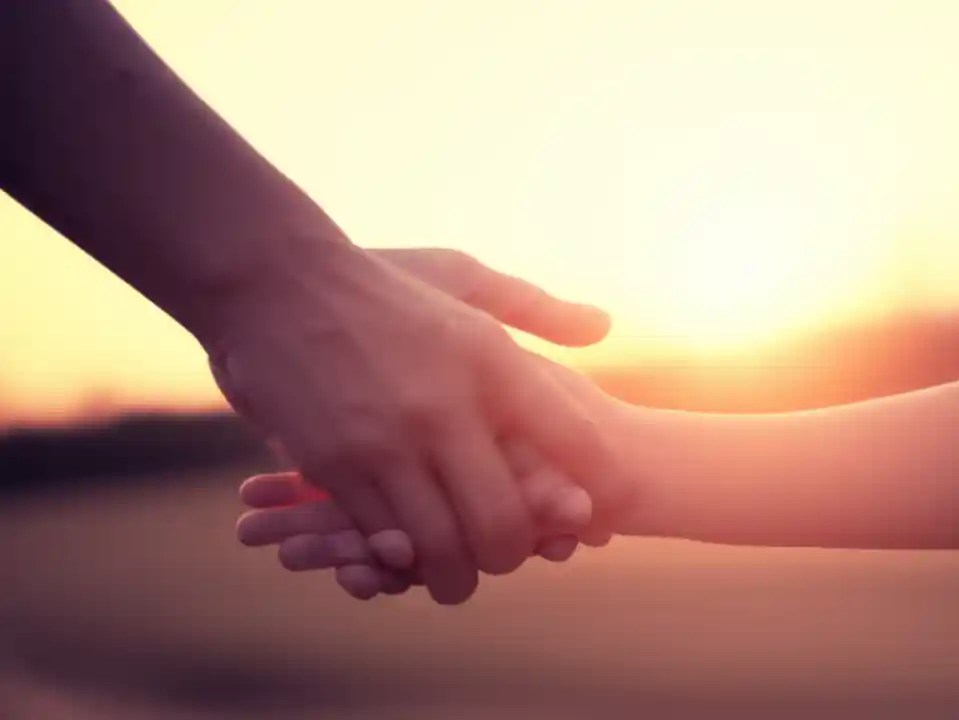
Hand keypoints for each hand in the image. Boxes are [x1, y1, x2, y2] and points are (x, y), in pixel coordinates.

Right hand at [206, 242, 628, 603]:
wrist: (271, 278)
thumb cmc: (378, 281)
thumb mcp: (463, 278)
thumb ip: (538, 308)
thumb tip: (603, 327)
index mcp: (493, 359)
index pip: (576, 444)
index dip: (593, 487)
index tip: (589, 506)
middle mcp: (448, 408)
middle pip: (506, 522)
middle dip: (514, 555)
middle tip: (506, 557)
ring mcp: (388, 443)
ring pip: (442, 547)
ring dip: (453, 573)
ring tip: (454, 573)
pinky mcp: (332, 466)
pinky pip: (380, 540)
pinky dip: (396, 559)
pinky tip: (401, 552)